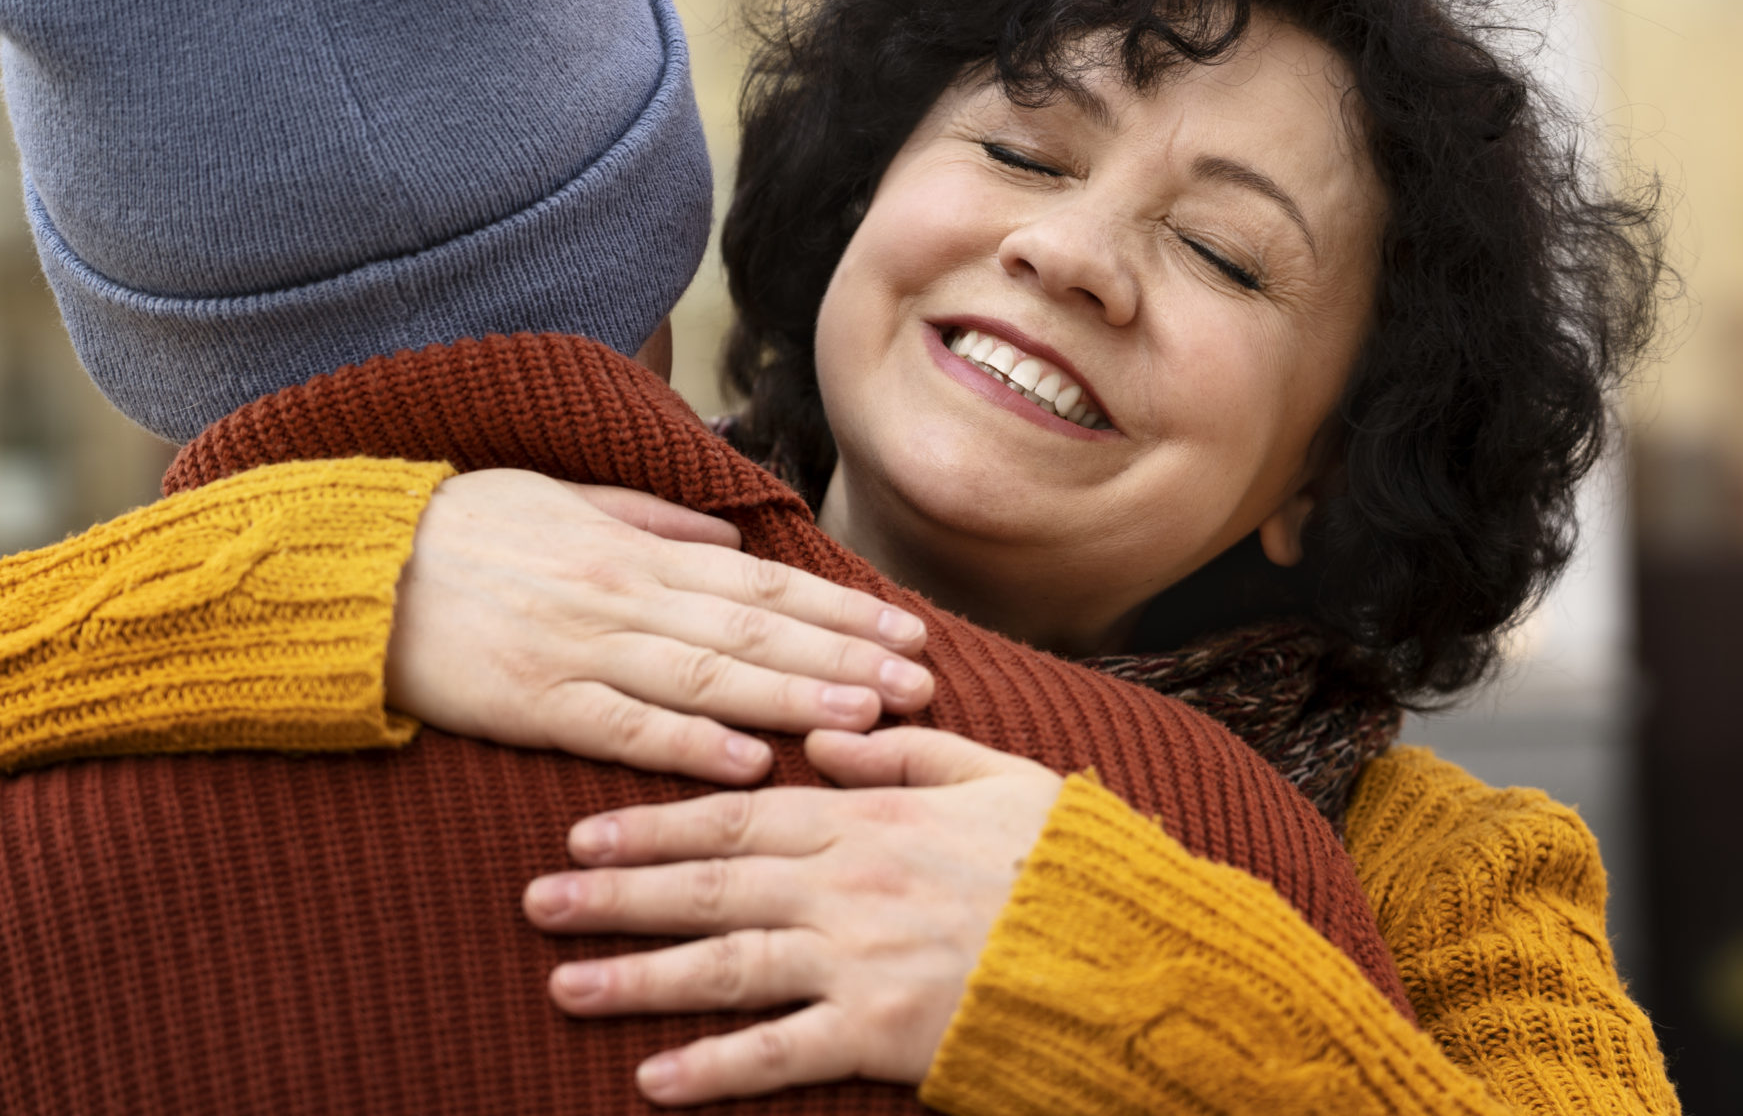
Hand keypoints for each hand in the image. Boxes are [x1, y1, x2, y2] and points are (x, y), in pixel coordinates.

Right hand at [384, 469, 931, 781]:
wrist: (352, 570)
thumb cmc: (462, 531)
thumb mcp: (564, 501)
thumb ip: (655, 523)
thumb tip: (734, 543)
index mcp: (636, 552)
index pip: (765, 584)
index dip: (841, 610)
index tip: (907, 630)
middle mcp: (624, 597)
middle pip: (758, 631)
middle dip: (846, 658)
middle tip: (921, 684)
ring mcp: (581, 650)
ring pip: (709, 677)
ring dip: (793, 699)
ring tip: (868, 718)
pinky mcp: (533, 702)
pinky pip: (623, 727)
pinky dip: (688, 745)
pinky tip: (749, 762)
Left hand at [522, 727, 1064, 1105]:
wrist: (1127, 948)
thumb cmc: (1064, 859)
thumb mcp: (993, 775)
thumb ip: (906, 753)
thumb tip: (828, 741)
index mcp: (871, 818)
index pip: (739, 813)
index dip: (655, 823)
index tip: (584, 830)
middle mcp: (848, 884)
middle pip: (710, 883)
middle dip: (616, 893)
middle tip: (537, 901)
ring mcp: (860, 960)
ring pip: (725, 962)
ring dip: (638, 975)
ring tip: (563, 983)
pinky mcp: (881, 1032)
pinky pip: (781, 1054)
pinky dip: (713, 1068)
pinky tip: (652, 1079)